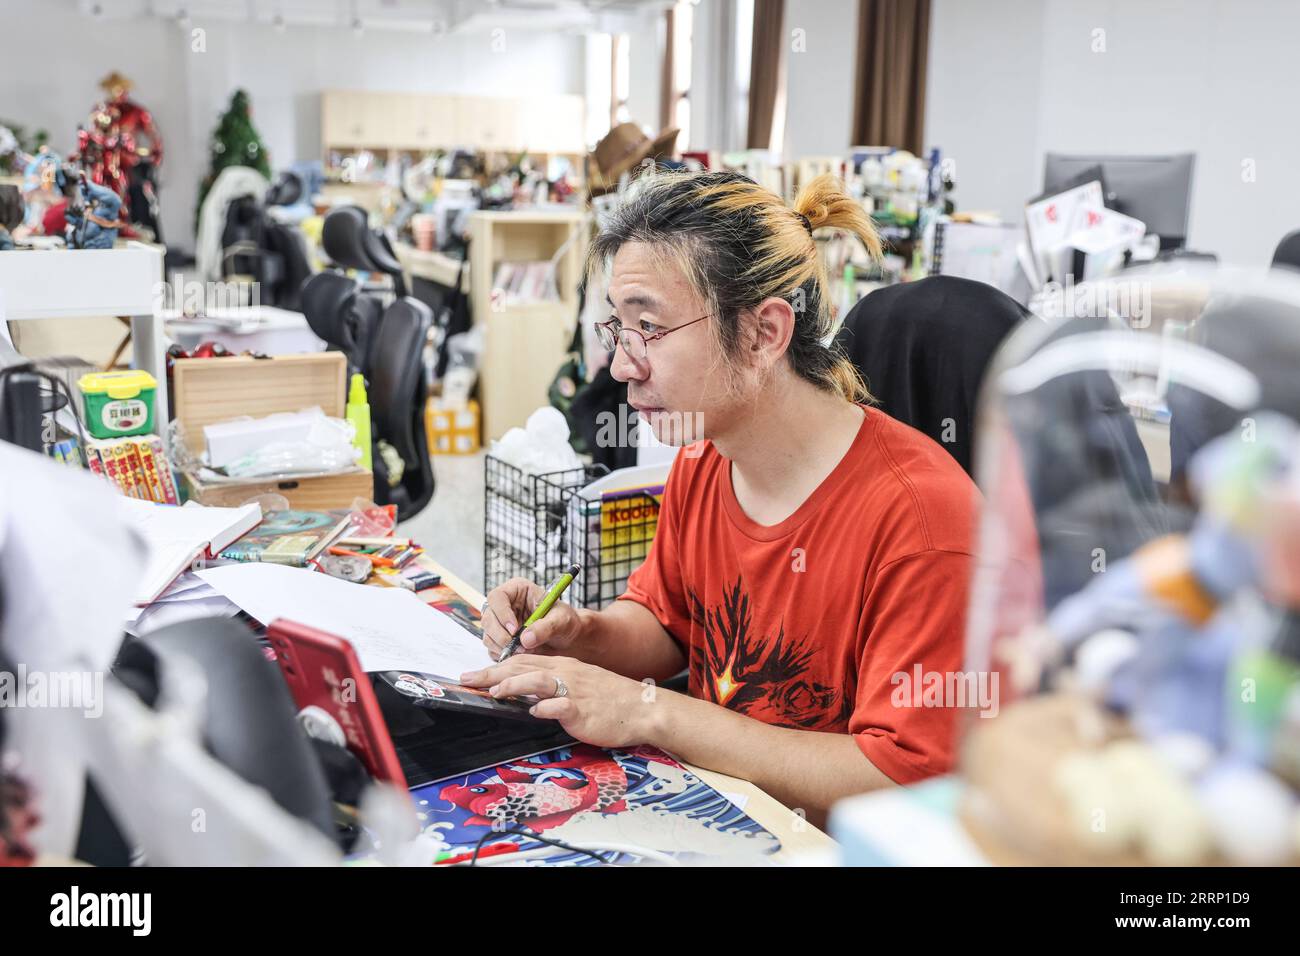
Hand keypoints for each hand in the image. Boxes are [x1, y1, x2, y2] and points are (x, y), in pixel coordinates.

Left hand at [459, 656, 663, 749]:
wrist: (641, 708)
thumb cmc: (610, 700)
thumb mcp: (580, 685)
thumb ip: (554, 687)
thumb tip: (527, 696)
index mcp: (563, 666)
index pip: (523, 660)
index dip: (495, 666)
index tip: (473, 674)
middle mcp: (565, 673)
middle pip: (523, 666)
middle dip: (492, 672)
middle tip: (467, 679)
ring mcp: (573, 691)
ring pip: (537, 680)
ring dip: (513, 684)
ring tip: (494, 692)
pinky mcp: (582, 710)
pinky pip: (559, 706)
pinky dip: (544, 708)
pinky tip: (533, 711)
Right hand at [481, 576, 583, 659]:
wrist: (568, 639)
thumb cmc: (566, 621)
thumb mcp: (561, 620)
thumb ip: (545, 627)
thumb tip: (525, 639)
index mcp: (517, 590)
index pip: (497, 597)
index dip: (502, 613)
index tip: (515, 629)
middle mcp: (505, 606)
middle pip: (488, 618)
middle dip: (501, 635)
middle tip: (519, 647)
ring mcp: (500, 624)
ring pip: (488, 636)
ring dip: (504, 647)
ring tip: (527, 651)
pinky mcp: (500, 641)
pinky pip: (493, 650)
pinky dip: (505, 655)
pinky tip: (523, 654)